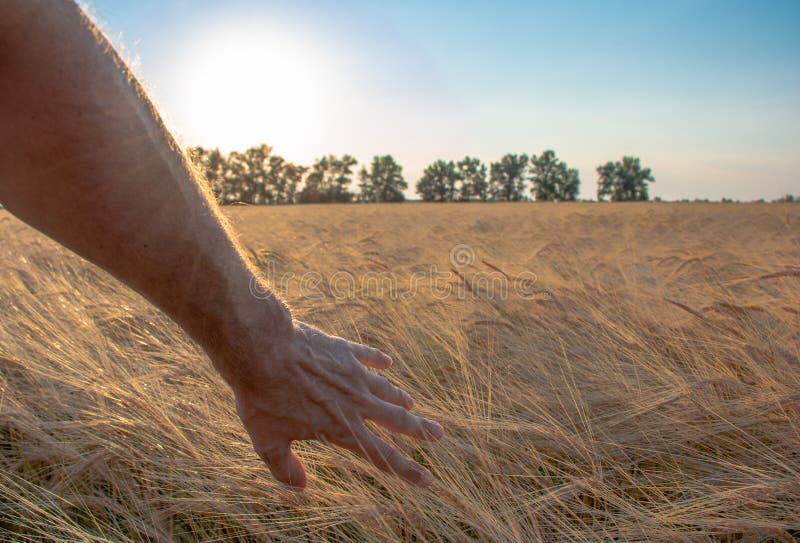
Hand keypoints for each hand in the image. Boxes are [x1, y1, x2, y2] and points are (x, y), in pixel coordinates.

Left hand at [231, 321, 443, 488]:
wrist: (264, 350)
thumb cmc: (263, 397)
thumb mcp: (268, 441)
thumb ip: (285, 468)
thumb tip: (301, 488)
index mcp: (341, 428)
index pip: (381, 455)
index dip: (406, 470)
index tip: (427, 479)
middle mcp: (356, 403)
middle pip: (396, 420)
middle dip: (419, 429)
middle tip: (439, 433)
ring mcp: (353, 374)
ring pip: (386, 389)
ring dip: (399, 397)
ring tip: (410, 403)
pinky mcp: (344, 350)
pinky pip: (368, 355)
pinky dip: (378, 359)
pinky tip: (386, 361)